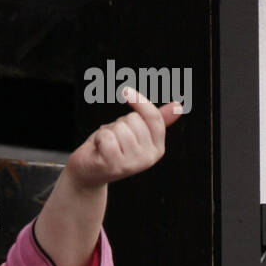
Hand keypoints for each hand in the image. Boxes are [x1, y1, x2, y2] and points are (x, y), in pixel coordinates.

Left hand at [64, 87, 183, 191]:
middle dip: (119, 124)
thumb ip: (155, 120)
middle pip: (134, 120)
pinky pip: (107, 136)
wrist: (87, 174)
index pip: (154, 118)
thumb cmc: (110, 149)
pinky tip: (97, 149)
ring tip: (105, 146)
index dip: (139, 101)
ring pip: (120, 127)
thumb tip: (179, 106)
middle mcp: (147, 159)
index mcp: (157, 149)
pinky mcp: (113, 166)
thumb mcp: (134, 132)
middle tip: (113, 140)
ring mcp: (131, 164)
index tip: (126, 91)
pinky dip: (98, 138)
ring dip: (108, 132)